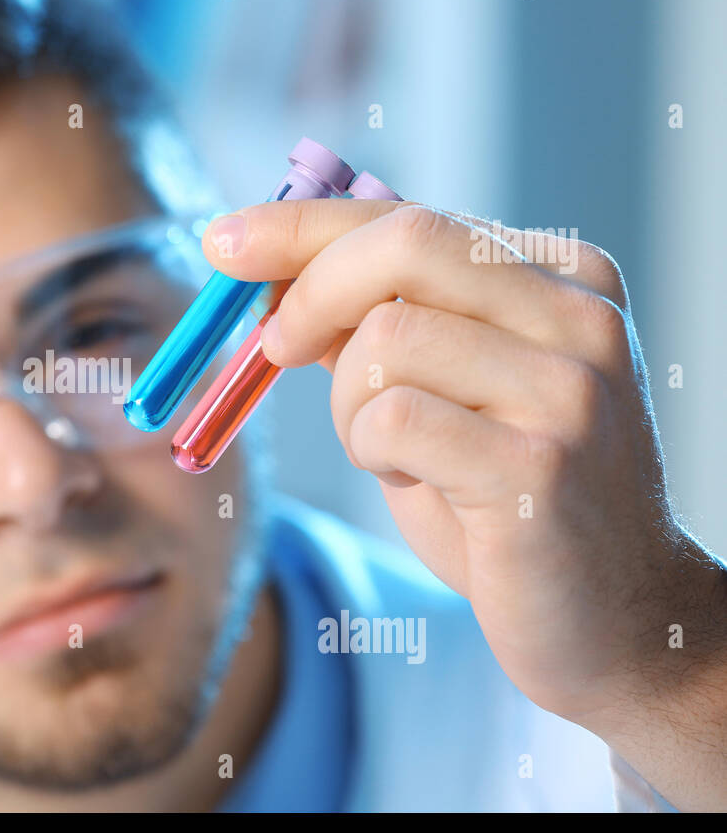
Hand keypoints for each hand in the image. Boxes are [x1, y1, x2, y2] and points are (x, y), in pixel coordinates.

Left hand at [205, 199, 726, 808]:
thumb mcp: (445, 389)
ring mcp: (567, 387)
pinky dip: (368, 449)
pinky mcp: (537, 464)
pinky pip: (389, 419)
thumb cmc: (503, 497)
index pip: (411, 216)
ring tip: (391, 451)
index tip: (224, 241)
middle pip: (403, 243)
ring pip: (385, 337)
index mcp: (563, 276)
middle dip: (308, 290)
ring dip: (348, 401)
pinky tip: (413, 479)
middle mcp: (579, 315)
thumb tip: (274, 270)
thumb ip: (381, 321)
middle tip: (272, 348)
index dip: (301, 226)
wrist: (608, 616)